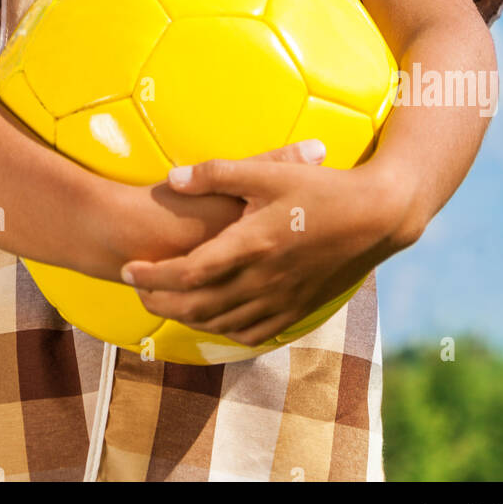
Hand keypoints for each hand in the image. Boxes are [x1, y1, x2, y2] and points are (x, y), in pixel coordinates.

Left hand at [120, 143, 408, 347]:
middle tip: (135, 289)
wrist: (376, 217)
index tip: (127, 269)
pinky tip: (214, 318)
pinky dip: (223, 329)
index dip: (152, 274)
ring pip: (220, 323)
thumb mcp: (266, 171)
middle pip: (196, 305)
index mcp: (252, 244)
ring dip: (185, 317)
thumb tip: (173, 178)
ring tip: (164, 301)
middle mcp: (263, 280)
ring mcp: (282, 299)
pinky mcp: (298, 309)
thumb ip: (216, 173)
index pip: (188, 271)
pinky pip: (251, 332)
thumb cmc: (320, 188)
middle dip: (159, 300)